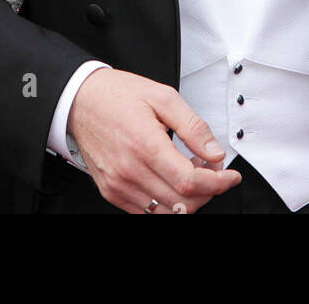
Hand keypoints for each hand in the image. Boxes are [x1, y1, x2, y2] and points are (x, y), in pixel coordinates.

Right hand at [67, 68, 240, 212]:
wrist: (78, 100)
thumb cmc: (115, 95)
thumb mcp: (161, 96)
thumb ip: (192, 126)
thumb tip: (215, 152)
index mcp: (145, 145)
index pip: (190, 182)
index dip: (218, 183)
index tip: (229, 176)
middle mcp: (130, 170)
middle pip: (183, 202)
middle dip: (207, 190)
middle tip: (210, 170)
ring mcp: (119, 184)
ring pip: (168, 212)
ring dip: (188, 199)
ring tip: (188, 175)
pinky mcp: (111, 191)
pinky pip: (146, 212)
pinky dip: (166, 204)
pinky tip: (169, 182)